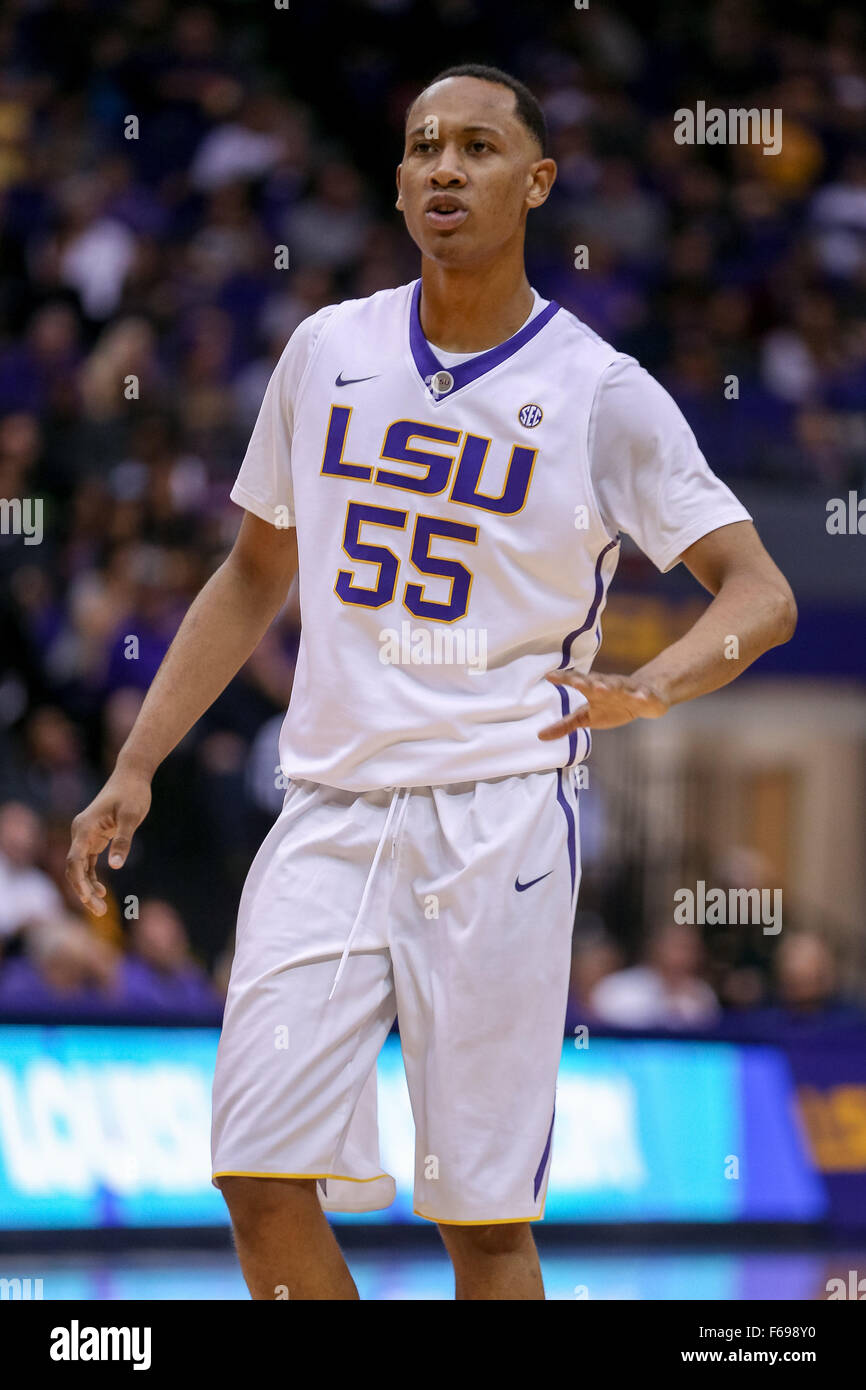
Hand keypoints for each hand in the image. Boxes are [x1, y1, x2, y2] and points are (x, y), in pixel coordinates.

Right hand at [65, 770, 151, 914]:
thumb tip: (116, 866)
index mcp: (84, 827)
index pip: (74, 861)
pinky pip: (88, 862)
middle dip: (83, 891)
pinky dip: (92, 877)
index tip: (88, 899)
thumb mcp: (131, 816)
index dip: (78, 882)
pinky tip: (101, 891)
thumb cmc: (132, 793)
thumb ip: (123, 840)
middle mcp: (80, 832)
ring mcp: (85, 836)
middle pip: (74, 868)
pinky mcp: (94, 837)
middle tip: (99, 911)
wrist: (132, 776)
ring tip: (100, 908)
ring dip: (87, 888)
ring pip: (80, 868)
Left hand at [538, 670, 668, 738]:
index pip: (577, 682)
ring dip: (609, 686)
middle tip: (575, 682)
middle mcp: (608, 686)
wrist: (648, 698)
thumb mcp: (587, 717)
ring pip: (618, 686)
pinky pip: (643, 696)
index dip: (564, 679)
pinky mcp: (644, 696)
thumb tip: (540, 736)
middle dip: (586, 681)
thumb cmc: (613, 705)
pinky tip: (641, 698)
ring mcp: (627, 690)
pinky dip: (641, 696)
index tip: (550, 675)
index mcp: (593, 690)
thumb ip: (565, 725)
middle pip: (596, 682)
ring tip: (601, 687)